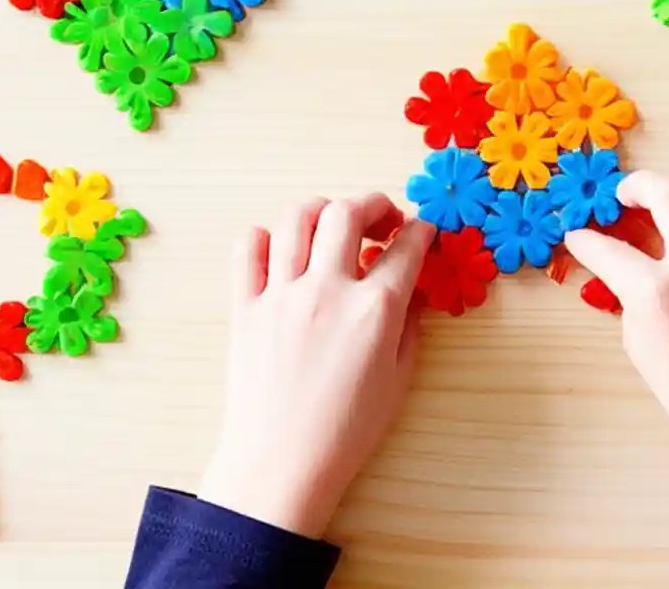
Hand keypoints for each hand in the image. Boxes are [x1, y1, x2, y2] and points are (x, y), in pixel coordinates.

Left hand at [199, 193, 435, 537]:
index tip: (423, 231)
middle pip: (348, 212)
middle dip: (374, 204)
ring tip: (334, 228)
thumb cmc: (346, 430)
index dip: (422, 231)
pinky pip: (248, 248)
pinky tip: (285, 251)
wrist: (282, 463)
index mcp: (374, 310)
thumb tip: (414, 290)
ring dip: (323, 210)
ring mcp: (281, 295)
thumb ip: (410, 324)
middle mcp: (327, 291)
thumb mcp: (398, 378)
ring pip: (298, 217)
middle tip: (383, 220)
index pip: (406, 247)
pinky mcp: (245, 306)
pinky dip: (267, 237)